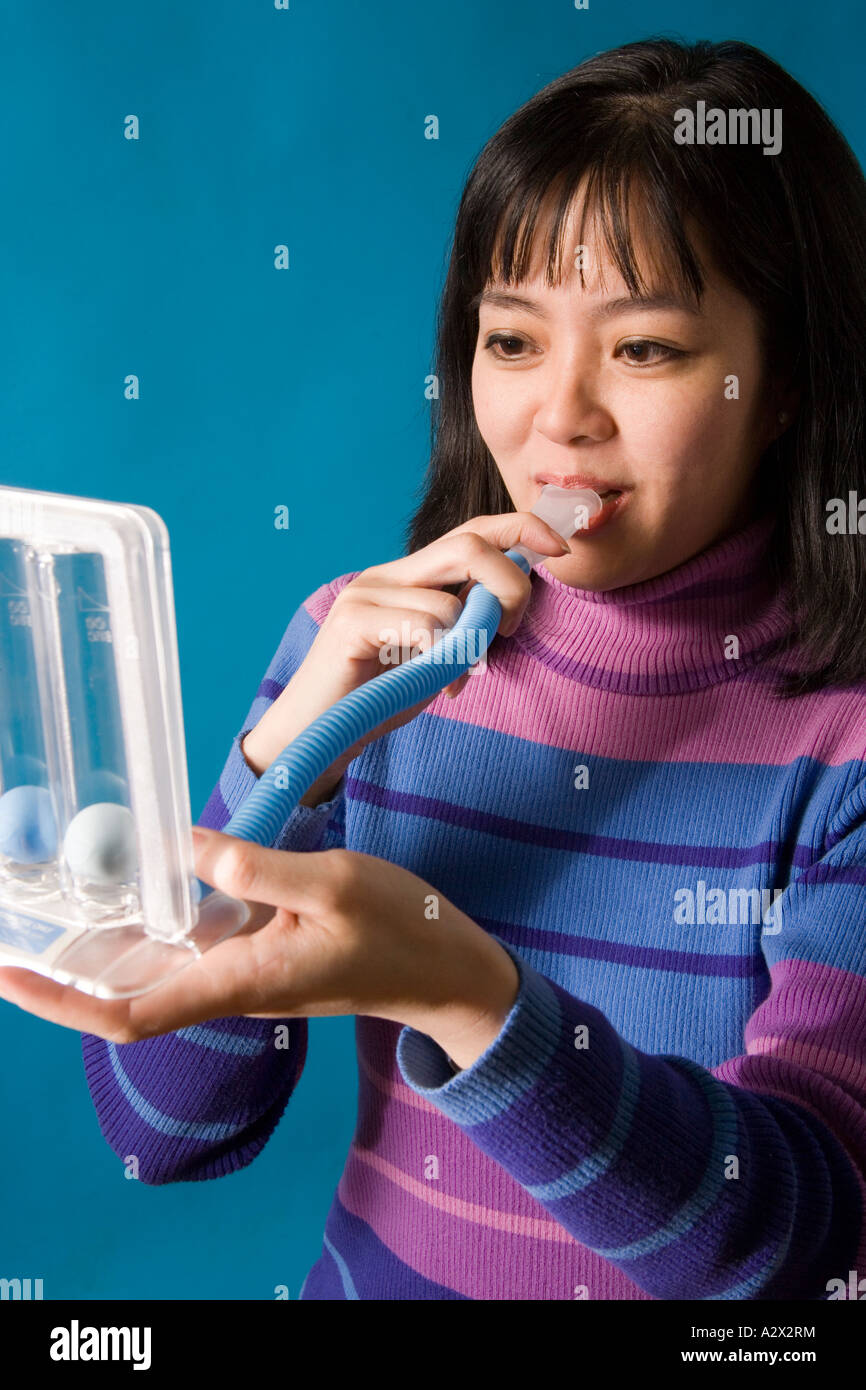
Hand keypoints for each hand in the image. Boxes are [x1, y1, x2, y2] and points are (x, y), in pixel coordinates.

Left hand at [0, 827, 519, 1068]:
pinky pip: (184, 946)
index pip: (128, 1014)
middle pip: (123, 995)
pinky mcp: (256, 953)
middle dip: (61, 971)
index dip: (59, 1000)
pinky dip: (147, 922)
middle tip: (17, 923)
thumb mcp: (333, 885)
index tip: (8, 972)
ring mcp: (241, 972)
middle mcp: (229, 986)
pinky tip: (137, 883)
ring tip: (54, 902)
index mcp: (239, 981)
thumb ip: (258, 870)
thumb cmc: (399, 931)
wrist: (442, 969)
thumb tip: (186, 851)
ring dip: (98, 945)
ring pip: (150, 969)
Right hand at [243, 510, 570, 800]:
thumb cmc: (377, 699)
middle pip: (468, 546)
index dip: (520, 529)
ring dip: (470, 644)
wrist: (316, 738)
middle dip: (509, 587)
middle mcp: (383, 575)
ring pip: (450, 601)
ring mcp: (364, 595)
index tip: (559, 548)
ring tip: (454, 677)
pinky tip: (434, 686)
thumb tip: (509, 601)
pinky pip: (424, 627)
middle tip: (511, 630)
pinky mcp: (351, 624)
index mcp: (405, 577)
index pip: (470, 531)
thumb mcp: (437, 656)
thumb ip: (466, 623)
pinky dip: (442, 657)